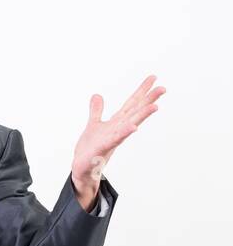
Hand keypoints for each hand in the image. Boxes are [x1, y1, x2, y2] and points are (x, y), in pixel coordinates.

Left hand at [71, 74, 165, 204]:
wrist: (82, 168)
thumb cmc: (90, 149)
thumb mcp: (93, 124)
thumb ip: (96, 110)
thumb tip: (97, 95)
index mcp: (117, 122)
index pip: (132, 103)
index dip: (142, 90)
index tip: (153, 77)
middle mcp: (119, 129)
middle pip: (136, 112)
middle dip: (149, 100)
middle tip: (163, 88)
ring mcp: (113, 139)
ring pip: (131, 124)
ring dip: (143, 115)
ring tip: (156, 106)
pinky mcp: (103, 148)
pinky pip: (115, 139)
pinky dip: (124, 133)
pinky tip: (133, 127)